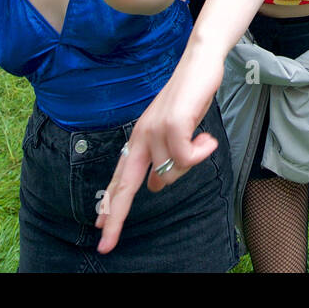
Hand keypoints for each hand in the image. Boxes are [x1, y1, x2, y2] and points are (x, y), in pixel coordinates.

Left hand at [95, 50, 223, 252]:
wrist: (200, 62)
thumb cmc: (190, 97)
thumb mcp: (175, 132)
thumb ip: (163, 157)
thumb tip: (155, 186)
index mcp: (139, 139)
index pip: (121, 178)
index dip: (111, 206)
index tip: (101, 232)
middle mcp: (141, 136)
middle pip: (126, 185)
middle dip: (116, 216)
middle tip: (106, 244)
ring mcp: (155, 129)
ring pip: (172, 171)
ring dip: (192, 160)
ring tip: (202, 139)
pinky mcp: (173, 122)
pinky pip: (185, 157)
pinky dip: (200, 153)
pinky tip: (207, 139)